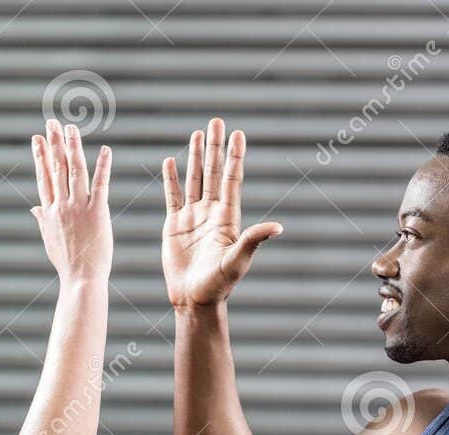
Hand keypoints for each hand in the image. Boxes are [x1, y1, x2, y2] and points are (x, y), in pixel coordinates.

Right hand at [31, 119, 111, 283]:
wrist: (80, 279)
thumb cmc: (67, 263)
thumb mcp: (50, 240)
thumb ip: (42, 220)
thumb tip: (34, 208)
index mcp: (49, 212)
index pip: (44, 178)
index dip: (40, 156)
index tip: (38, 138)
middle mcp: (61, 206)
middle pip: (56, 168)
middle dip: (53, 143)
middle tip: (51, 122)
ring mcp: (78, 208)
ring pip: (74, 171)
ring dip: (73, 147)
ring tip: (71, 128)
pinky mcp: (97, 213)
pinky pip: (100, 185)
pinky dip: (102, 166)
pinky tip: (105, 149)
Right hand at [161, 117, 281, 308]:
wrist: (193, 299)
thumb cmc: (218, 284)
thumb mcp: (238, 261)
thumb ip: (253, 240)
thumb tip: (277, 227)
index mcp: (227, 218)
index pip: (232, 180)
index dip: (235, 156)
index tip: (238, 134)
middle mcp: (211, 213)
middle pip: (214, 172)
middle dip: (216, 147)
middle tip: (217, 121)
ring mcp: (192, 217)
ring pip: (195, 179)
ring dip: (196, 156)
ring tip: (198, 133)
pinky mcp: (174, 225)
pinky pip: (172, 196)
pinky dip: (171, 179)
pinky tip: (171, 161)